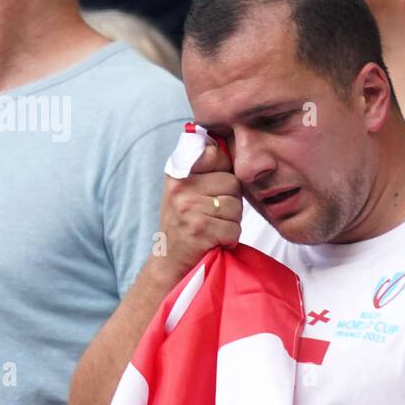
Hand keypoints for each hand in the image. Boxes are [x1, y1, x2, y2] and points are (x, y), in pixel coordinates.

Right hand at [146, 138, 242, 287]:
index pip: (215, 153)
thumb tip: (226, 143)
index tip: (215, 186)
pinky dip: (229, 239)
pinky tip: (214, 240)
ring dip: (231, 222)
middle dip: (231, 201)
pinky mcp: (199, 229)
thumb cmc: (185, 223)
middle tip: (214, 215)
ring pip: (236, 207)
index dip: (224, 171)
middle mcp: (181, 186)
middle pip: (233, 183)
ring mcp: (189, 207)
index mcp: (179, 172)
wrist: (169, 261)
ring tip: (213, 227)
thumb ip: (204, 168)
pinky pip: (234, 228)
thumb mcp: (186, 190)